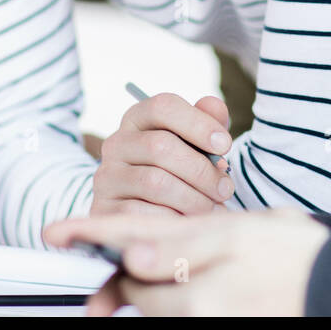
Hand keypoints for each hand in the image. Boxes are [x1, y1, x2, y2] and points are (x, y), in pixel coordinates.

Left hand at [44, 209, 330, 315]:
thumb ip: (185, 245)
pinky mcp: (214, 326)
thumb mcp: (241, 233)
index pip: (130, 244)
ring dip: (144, 291)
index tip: (55, 232)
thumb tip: (134, 258)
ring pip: (155, 305)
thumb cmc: (295, 253)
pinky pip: (179, 316)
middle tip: (102, 272)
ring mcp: (206, 318)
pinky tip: (180, 290)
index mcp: (199, 266)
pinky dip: (170, 302)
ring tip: (144, 283)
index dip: (91, 235)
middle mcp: (196, 300)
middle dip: (118, 274)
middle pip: (135, 286)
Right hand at [90, 93, 234, 216]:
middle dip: (201, 170)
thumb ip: (208, 121)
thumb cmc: (179, 169)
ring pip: (155, 182)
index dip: (198, 123)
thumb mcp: (194, 143)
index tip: (225, 145)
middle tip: (226, 189)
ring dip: (193, 199)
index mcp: (138, 118)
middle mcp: (116, 143)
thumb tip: (214, 106)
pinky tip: (190, 223)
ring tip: (214, 209)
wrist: (145, 209)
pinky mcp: (104, 209)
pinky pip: (143, 214)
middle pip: (160, 147)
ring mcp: (107, 177)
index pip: (163, 107)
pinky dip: (174, 220)